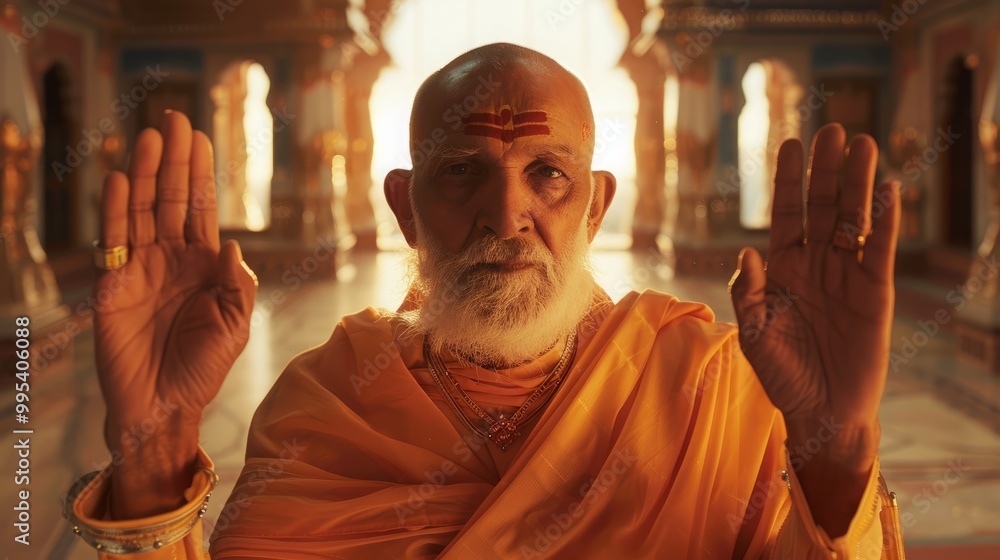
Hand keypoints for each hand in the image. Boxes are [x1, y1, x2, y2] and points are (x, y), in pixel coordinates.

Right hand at [94, 111, 256, 516]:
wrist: (164, 407)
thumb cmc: (204, 368)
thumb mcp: (235, 325)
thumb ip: (237, 284)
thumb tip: (231, 243)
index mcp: (203, 265)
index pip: (200, 209)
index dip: (200, 174)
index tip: (201, 136)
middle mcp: (171, 258)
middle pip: (170, 199)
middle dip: (173, 160)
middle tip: (175, 118)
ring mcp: (140, 268)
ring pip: (142, 211)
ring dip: (144, 174)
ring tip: (150, 137)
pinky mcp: (113, 284)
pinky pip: (114, 241)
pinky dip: (115, 210)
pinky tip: (119, 180)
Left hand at [729, 123, 899, 468]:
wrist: (821, 411)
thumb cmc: (781, 374)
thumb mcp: (753, 334)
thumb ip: (746, 293)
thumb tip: (746, 250)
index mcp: (781, 269)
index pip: (785, 214)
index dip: (788, 180)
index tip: (790, 141)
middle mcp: (815, 264)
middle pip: (822, 206)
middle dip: (826, 169)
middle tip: (832, 129)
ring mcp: (846, 275)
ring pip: (853, 219)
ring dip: (858, 183)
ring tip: (864, 144)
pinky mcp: (875, 292)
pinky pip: (880, 249)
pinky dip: (886, 221)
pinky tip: (889, 190)